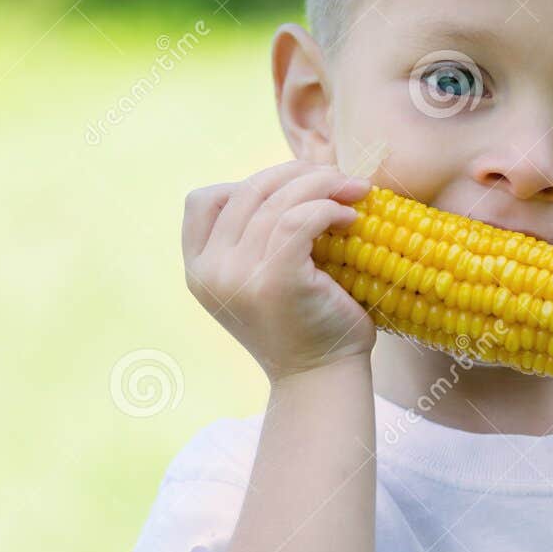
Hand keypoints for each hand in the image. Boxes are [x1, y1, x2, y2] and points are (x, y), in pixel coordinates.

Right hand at [182, 161, 375, 382]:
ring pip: (279, 200)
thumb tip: (283, 178)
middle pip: (248, 190)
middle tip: (338, 179)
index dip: (246, 184)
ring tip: (354, 192)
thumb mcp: (258, 279)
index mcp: (198, 271)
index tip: (288, 193)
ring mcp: (240, 276)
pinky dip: (329, 207)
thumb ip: (250, 238)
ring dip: (324, 185)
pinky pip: (299, 218)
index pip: (202, 200)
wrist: (321, 378)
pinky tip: (350, 218)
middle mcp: (211, 272)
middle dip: (297, 173)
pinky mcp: (277, 280)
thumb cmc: (302, 322)